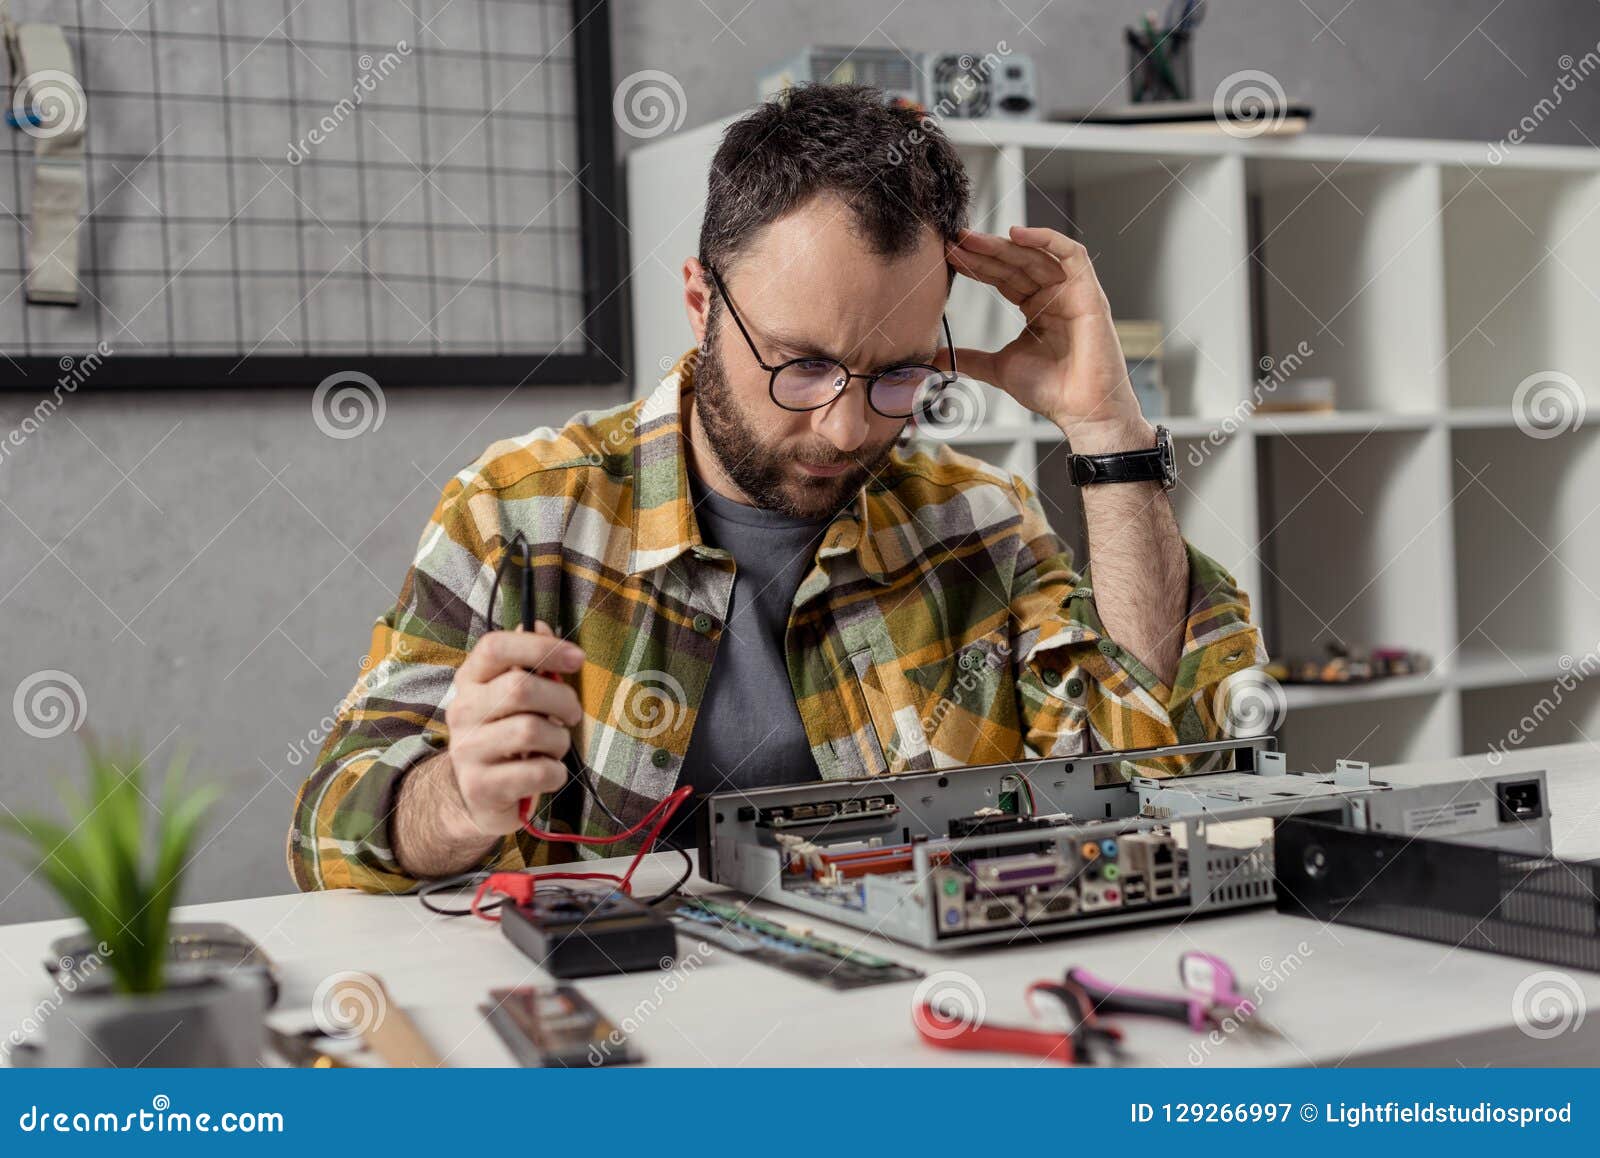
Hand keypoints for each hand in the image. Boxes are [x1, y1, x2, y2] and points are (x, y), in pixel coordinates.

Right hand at [441, 625, 584, 836]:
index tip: (577, 658)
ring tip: (554, 747)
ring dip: (559, 740)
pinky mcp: (481, 786)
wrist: (477, 795)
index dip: (540, 646)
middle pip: (520, 687)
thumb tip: (542, 625)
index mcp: (470, 681)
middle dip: (562, 700)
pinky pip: (537, 772)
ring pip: (531, 730)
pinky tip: (546, 772)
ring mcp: (467, 750)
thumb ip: (528, 664)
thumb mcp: (512, 697)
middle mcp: (463, 711)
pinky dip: (555, 772)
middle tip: (572, 714)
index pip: (495, 647)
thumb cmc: (505, 735)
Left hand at [943, 225, 1153, 453]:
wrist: (1081, 411)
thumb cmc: (1051, 391)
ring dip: (1002, 245)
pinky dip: (1046, 239)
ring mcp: (1072, 291)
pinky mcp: (1089, 292)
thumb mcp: (998, 368)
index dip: (976, 265)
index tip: (948, 256)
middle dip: (983, 251)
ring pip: (1036, 255)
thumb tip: (934, 359)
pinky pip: (1072, 254)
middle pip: (1015, 262)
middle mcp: (1053, 294)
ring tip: (971, 239)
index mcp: (1035, 307)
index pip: (1002, 276)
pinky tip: (1016, 234)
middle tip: (953, 241)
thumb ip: (969, 358)